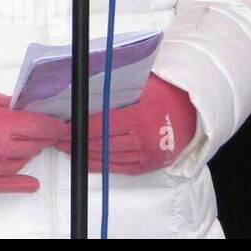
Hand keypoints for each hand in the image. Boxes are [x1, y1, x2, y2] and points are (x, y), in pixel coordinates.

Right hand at [0, 82, 68, 192]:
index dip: (54, 127)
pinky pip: (4, 184)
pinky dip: (20, 183)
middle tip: (43, 130)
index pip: (38, 127)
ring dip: (26, 152)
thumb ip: (11, 106)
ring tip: (18, 140)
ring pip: (21, 162)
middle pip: (33, 145)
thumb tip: (33, 111)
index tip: (63, 126)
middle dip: (41, 137)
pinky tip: (32, 183)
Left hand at [55, 73, 197, 174]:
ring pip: (108, 157)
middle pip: (101, 143)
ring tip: (66, 148)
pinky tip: (87, 160)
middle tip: (57, 138)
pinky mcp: (149, 164)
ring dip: (85, 153)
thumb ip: (116, 88)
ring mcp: (147, 154)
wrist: (194, 111)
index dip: (79, 127)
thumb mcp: (142, 84)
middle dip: (77, 141)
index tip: (62, 126)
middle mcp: (143, 139)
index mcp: (140, 117)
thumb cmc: (165, 92)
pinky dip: (101, 164)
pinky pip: (120, 167)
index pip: (101, 125)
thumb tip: (85, 84)